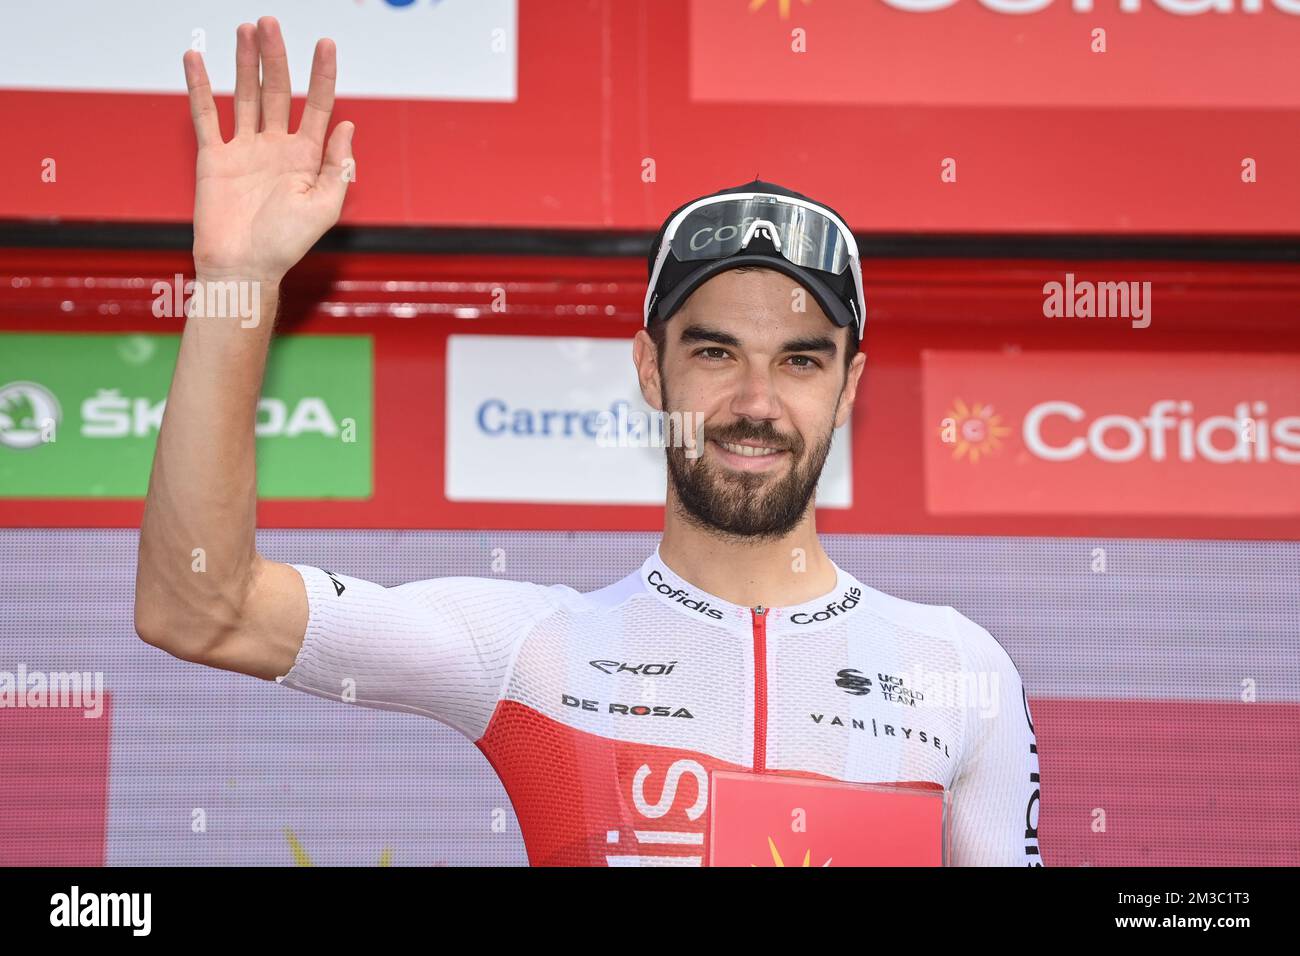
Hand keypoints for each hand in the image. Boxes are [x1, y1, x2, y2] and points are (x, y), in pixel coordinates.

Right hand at [184, 16, 353, 284]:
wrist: (243, 267)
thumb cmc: (286, 245)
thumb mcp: (325, 206)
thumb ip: (338, 165)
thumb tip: (347, 125)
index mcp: (307, 158)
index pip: (317, 106)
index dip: (323, 75)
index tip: (326, 44)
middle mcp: (277, 148)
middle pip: (277, 91)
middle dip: (276, 57)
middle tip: (271, 22)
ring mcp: (245, 149)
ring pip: (244, 95)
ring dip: (245, 63)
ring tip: (246, 30)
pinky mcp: (214, 157)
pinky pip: (205, 115)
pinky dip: (199, 87)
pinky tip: (196, 58)